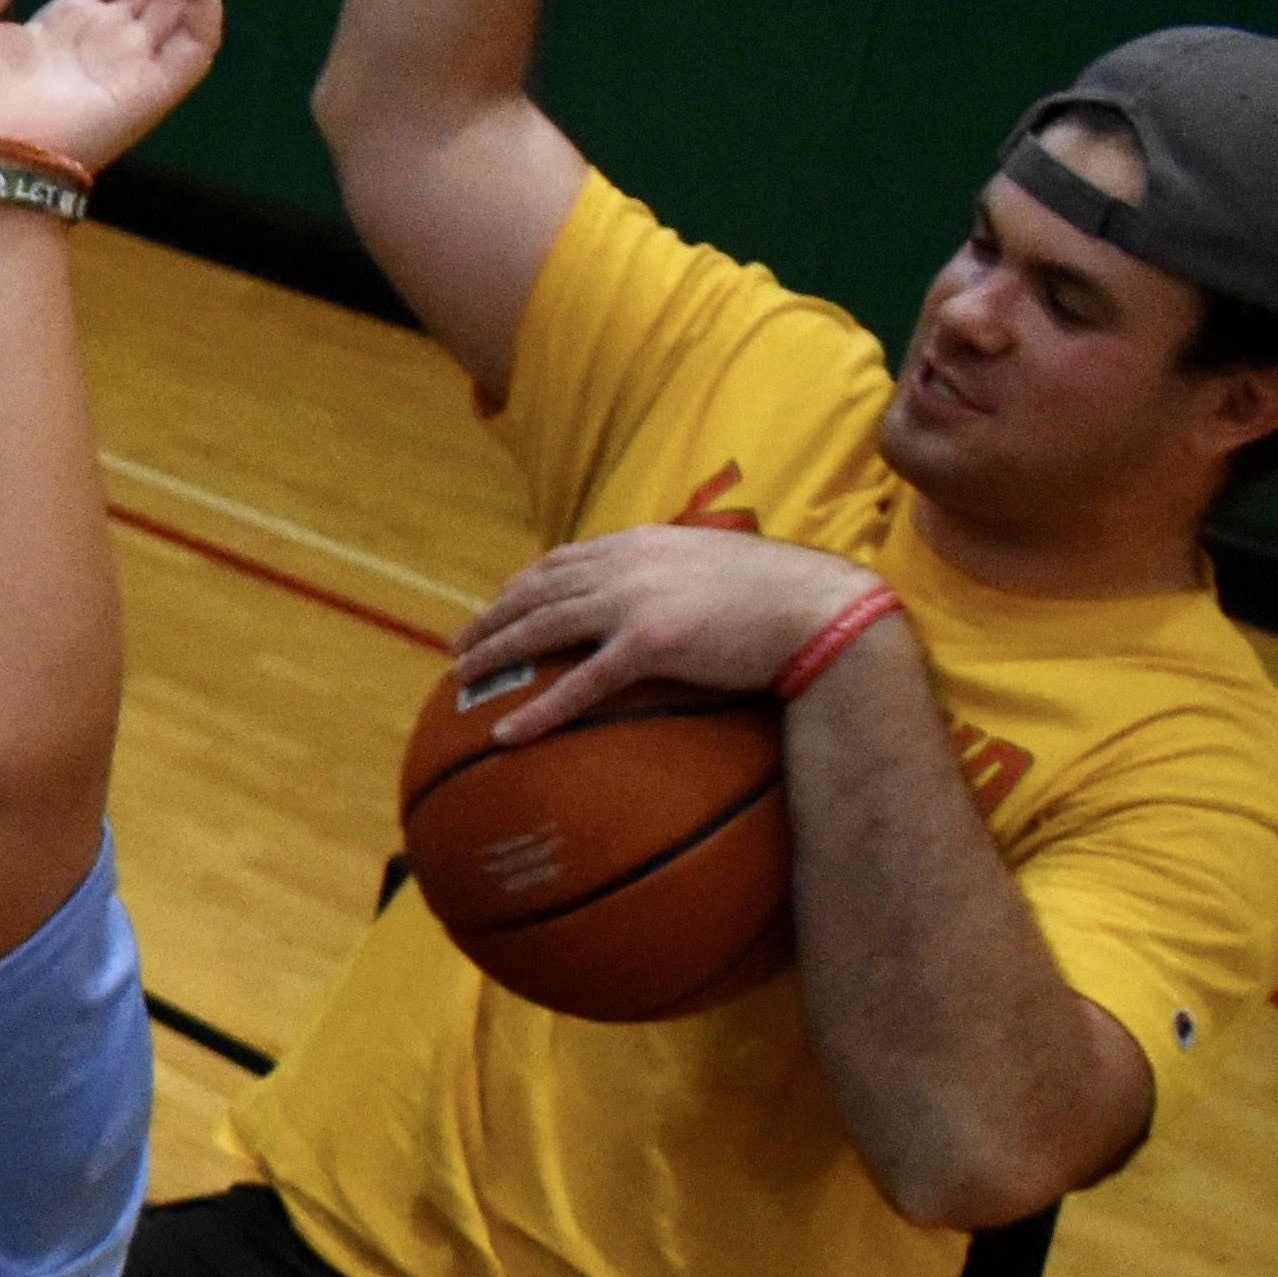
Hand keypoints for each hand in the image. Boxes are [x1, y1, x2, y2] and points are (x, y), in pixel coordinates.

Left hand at [442, 521, 878, 743]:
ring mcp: (635, 602)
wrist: (820, 608)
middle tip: (457, 645)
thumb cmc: (780, 593)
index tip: (496, 603)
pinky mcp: (650, 644)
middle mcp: (628, 564)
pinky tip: (507, 733)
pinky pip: (579, 683)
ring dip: (494, 652)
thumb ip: (675, 573)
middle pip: (537, 590)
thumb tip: (662, 595)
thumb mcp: (715, 565)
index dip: (520, 584)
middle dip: (490, 616)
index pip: (562, 559)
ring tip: (460, 678)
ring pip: (542, 628)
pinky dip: (538, 709)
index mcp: (642, 543)